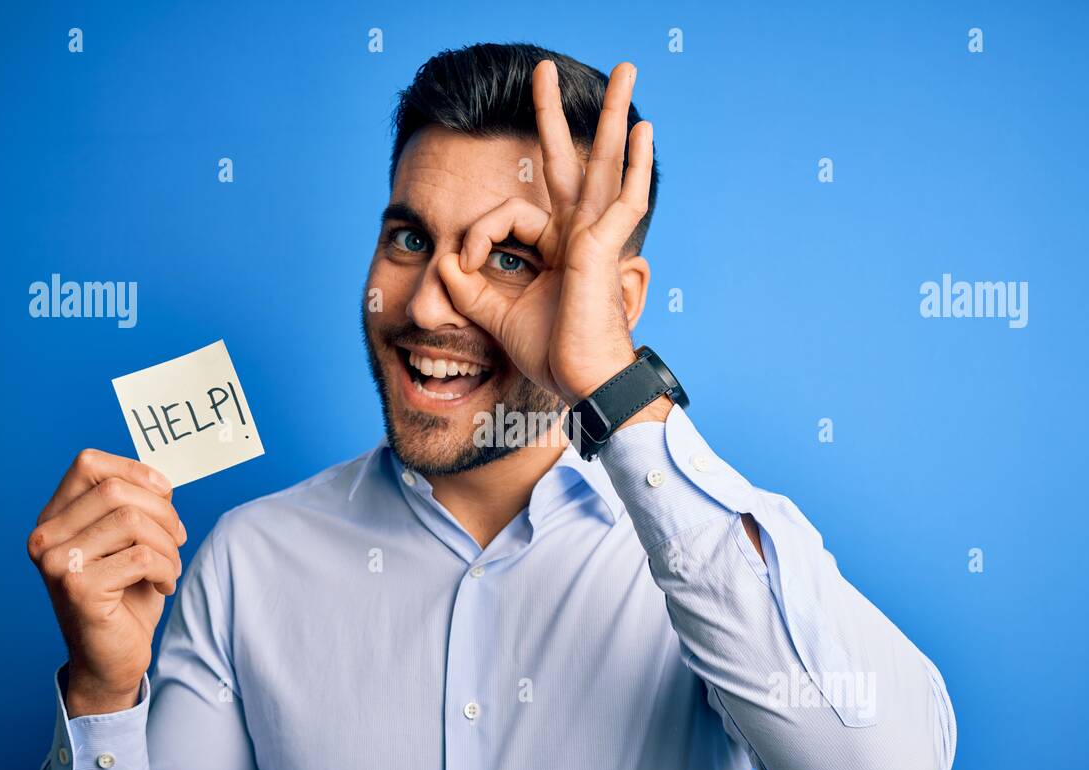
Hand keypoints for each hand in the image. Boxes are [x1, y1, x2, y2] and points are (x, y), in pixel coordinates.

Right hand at [27, 449, 185, 715]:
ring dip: (168, 546)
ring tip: (170, 568)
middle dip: (163, 513)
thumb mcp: (130, 541)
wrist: (111, 659)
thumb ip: (136, 505)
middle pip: (117, 491)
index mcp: (54, 518)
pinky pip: (142, 557)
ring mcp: (56, 563)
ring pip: (132, 522)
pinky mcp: (78, 588)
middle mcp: (45, 537)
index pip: (88, 463)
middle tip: (177, 541)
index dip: (135, 471)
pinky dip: (166, 570)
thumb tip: (160, 481)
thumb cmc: (125, 596)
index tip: (165, 495)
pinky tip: (163, 586)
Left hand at [437, 59, 653, 404]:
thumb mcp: (495, 316)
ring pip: (603, 164)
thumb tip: (445, 261)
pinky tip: (643, 132)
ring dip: (612, 116)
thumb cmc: (552, 354)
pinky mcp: (605, 247)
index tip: (461, 266)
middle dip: (555, 113)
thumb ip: (468, 288)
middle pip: (569, 160)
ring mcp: (596, 237)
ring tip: (625, 71)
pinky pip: (623, 199)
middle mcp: (577, 234)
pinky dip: (636, 166)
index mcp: (555, 248)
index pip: (510, 215)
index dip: (477, 235)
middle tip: (545, 68)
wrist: (581, 381)